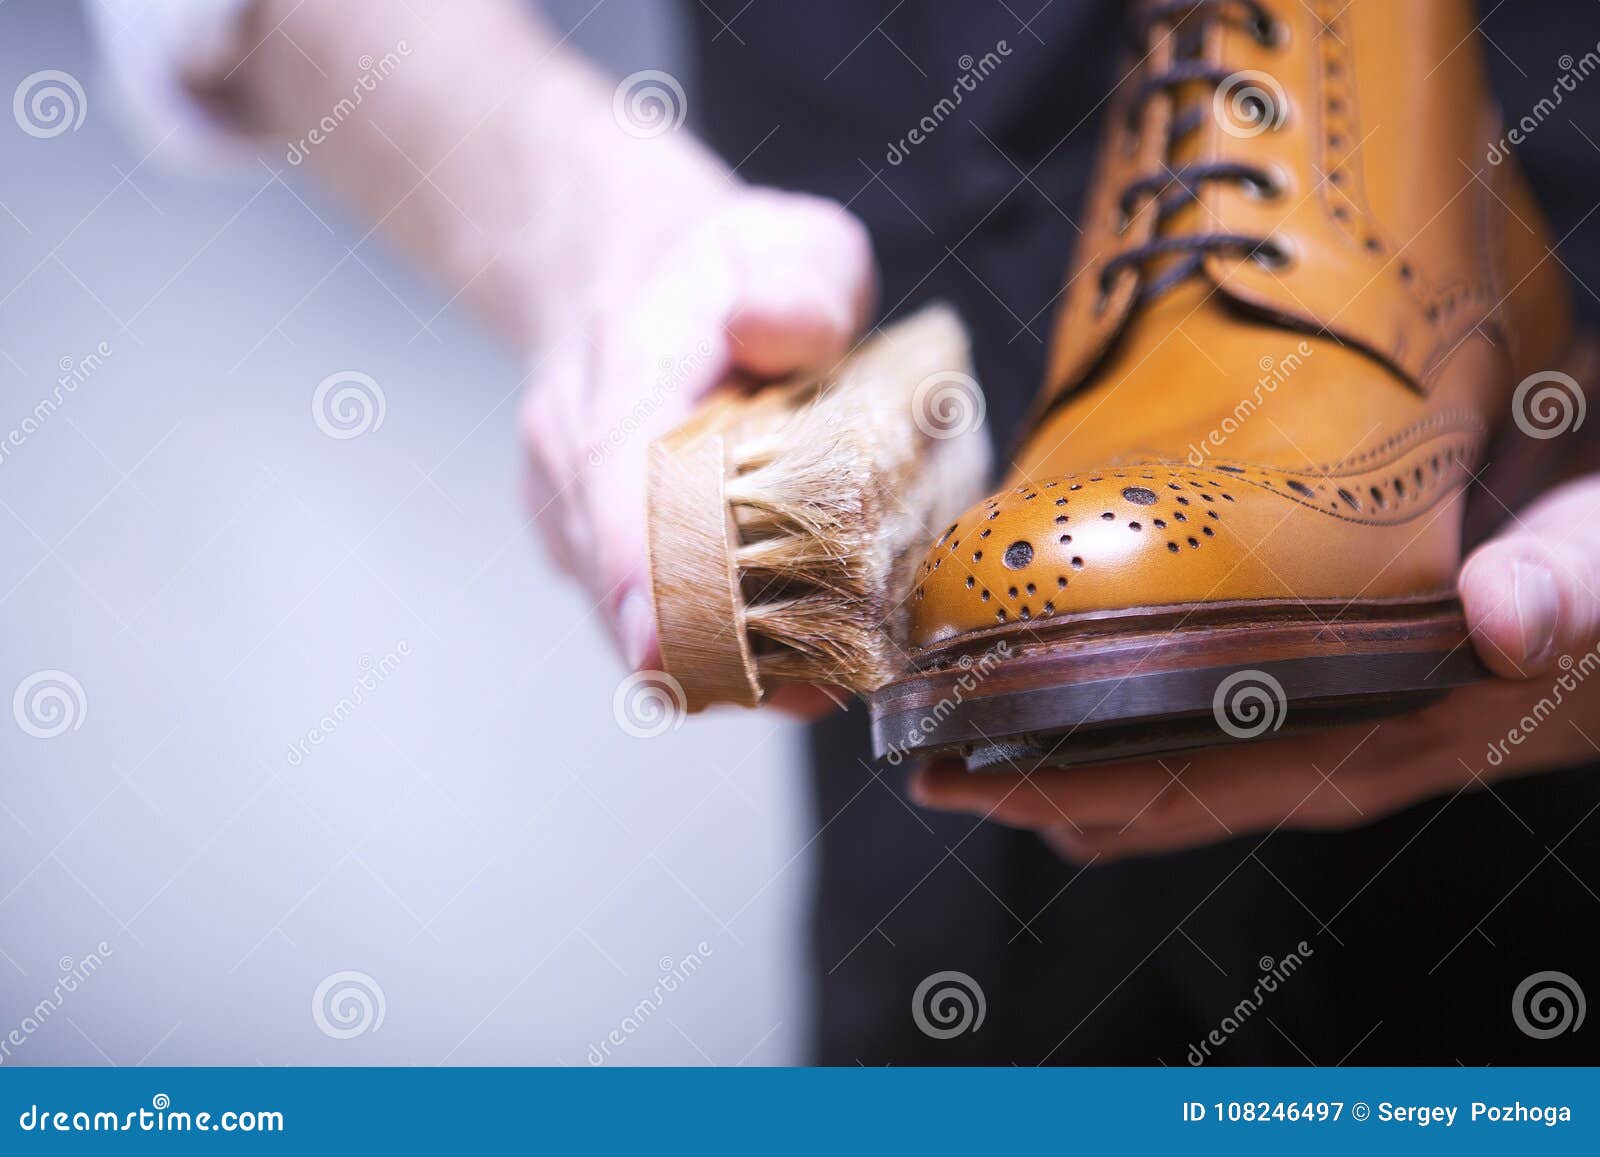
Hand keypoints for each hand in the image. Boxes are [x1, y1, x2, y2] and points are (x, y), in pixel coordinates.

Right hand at [518, 180, 876, 679]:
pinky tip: (768, 655)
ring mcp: (565, 508)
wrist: (632, 278)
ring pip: (619, 613)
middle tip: (805, 687)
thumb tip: (777, 328)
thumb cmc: (726, 273)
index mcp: (621, 369)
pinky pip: (630, 616)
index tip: (664, 645)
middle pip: (612, 574)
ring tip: (806, 677)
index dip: (639, 566)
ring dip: (706, 656)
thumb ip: (802, 283)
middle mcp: (570, 448)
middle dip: (702, 641)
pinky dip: (697, 645)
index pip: (614, 475)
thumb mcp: (792, 246)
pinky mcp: (580, 548)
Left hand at [911, 472, 1599, 861]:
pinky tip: (1065, 681)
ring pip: (1169, 764)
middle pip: (1159, 793)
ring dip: (1065, 755)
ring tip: (962, 734)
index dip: (1076, 790)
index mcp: (1385, 738)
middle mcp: (1341, 747)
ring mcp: (1327, 722)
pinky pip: (1198, 717)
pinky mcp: (1323, 679)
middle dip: (1037, 786)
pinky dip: (1118, 708)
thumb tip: (1504, 619)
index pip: (1202, 788)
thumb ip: (1575, 588)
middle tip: (925, 759)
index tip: (964, 777)